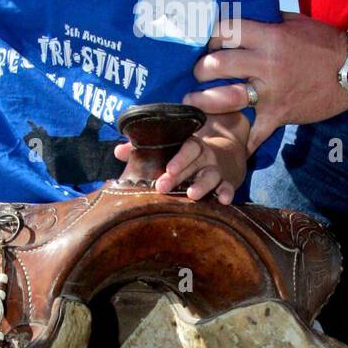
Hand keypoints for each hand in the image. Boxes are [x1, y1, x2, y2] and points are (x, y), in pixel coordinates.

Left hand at [112, 131, 240, 204]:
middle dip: (179, 176)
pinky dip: (228, 193)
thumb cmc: (186, 155)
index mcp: (191, 146)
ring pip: (211, 176)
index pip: (188, 147)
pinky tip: (224, 201)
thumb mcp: (169, 148)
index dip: (178, 158)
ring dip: (203, 185)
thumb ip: (143, 148)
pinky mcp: (226, 183)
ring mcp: (216, 170)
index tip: (167, 169)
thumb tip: (118, 151)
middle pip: (194, 164)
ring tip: (192, 195)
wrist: (223, 158)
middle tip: (163, 187)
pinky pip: (228, 187)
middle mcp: (205, 156)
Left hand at [184, 13, 347, 153]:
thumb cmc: (324, 43)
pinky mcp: (279, 114)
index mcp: (269, 37)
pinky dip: (243, 143)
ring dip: (204, 101)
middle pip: (218, 65)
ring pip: (227, 98)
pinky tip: (228, 148)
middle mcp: (266, 64)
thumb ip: (266, 20)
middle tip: (196, 72)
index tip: (206, 41)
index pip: (226, 31)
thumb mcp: (295, 22)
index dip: (210, 35)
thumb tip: (242, 15)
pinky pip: (257, 133)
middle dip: (200, 68)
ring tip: (192, 102)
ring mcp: (272, 92)